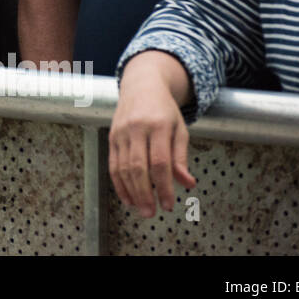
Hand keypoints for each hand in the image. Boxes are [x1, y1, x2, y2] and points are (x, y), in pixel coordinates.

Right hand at [109, 51, 196, 215]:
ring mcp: (121, 132)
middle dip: (145, 194)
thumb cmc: (164, 109)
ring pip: (122, 167)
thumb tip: (187, 183)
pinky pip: (113, 164)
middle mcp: (136, 128)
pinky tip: (127, 196)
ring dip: (131, 192)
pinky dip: (118, 183)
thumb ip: (181, 156)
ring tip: (141, 209)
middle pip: (138, 167)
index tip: (170, 204)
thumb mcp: (180, 128)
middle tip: (152, 213)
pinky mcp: (111, 137)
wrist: (141, 85)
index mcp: (158, 125)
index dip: (165, 187)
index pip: (160, 162)